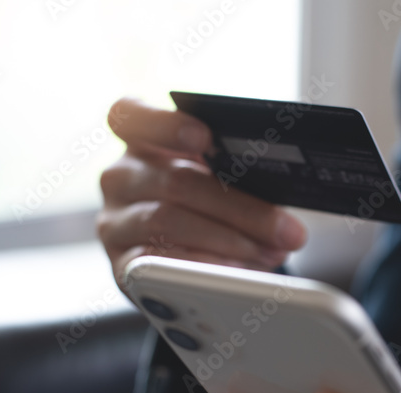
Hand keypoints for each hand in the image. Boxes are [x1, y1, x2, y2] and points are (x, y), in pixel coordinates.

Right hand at [97, 98, 306, 293]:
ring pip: (168, 221)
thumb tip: (283, 205)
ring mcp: (115, 222)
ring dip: (228, 239)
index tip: (205, 138)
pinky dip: (201, 265)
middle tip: (286, 229)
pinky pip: (158, 262)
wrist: (182, 254)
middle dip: (240, 207)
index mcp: (143, 139)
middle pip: (176, 182)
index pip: (131, 115)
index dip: (167, 125)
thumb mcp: (217, 178)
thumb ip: (238, 175)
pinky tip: (232, 269)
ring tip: (268, 251)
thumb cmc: (207, 204)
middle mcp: (121, 176)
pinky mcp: (121, 264)